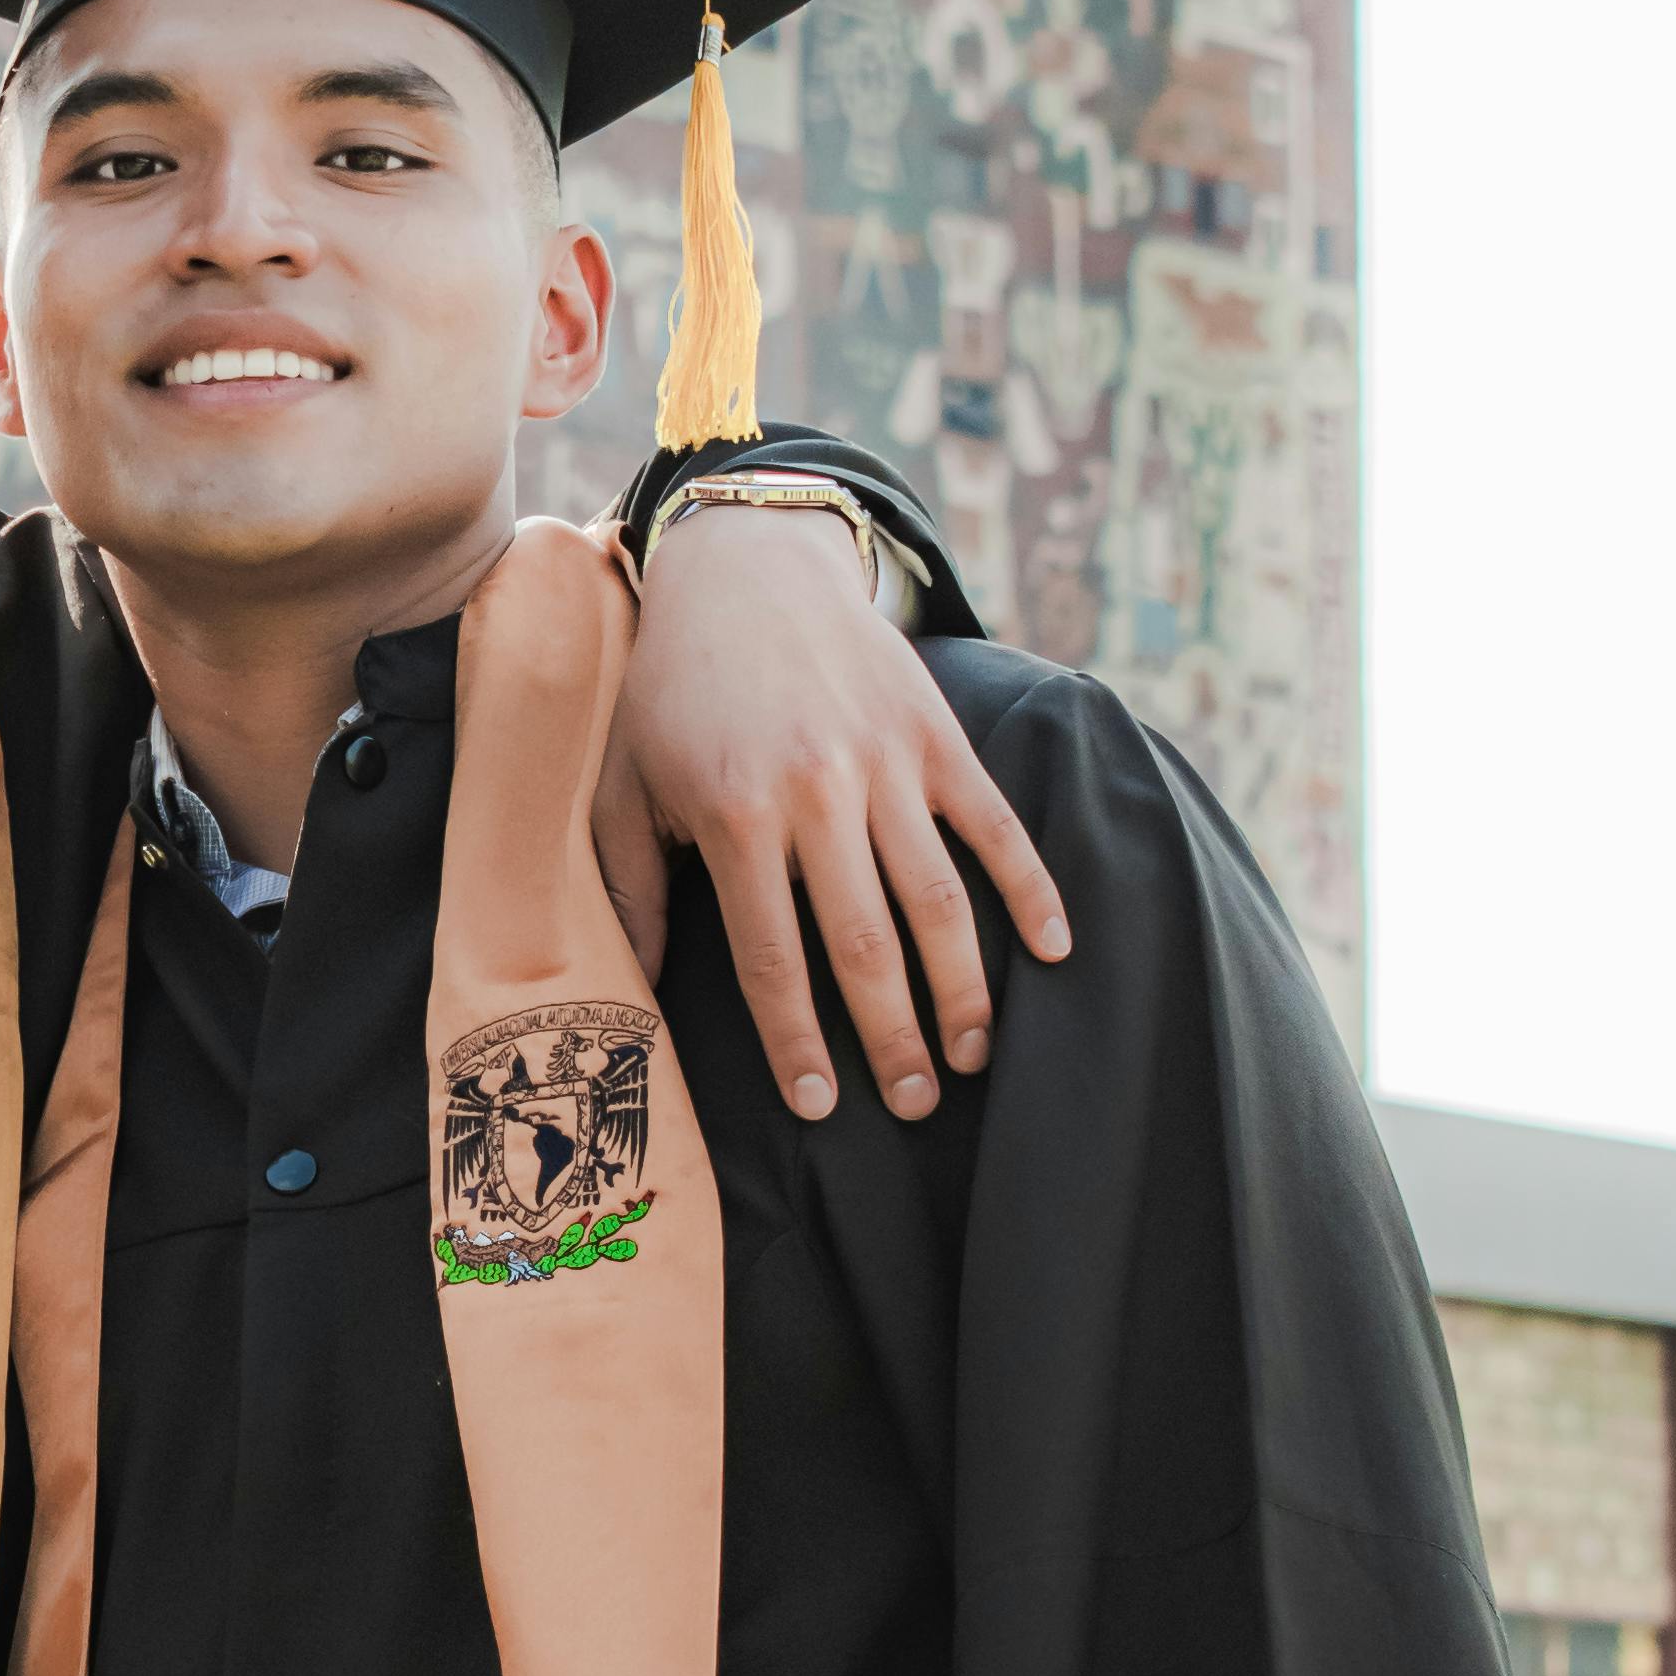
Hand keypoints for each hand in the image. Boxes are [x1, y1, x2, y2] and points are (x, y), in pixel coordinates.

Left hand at [593, 499, 1068, 1117]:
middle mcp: (818, 794)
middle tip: (914, 1105)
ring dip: (965, 990)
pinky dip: (1032, 889)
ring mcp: (887, 764)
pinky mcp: (937, 735)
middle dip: (894, 1040)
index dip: (798, 1042)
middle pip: (867, 946)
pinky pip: (996, 825)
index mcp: (735, 815)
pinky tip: (1054, 952)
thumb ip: (628, 885)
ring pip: (939, 901)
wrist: (747, 567)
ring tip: (972, 1056)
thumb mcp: (621, 782)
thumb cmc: (669, 688)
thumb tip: (631, 987)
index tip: (819, 1108)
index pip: (773, 958)